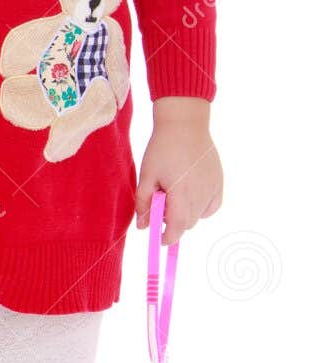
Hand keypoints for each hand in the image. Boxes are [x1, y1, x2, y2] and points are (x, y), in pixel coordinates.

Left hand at [134, 97, 222, 243]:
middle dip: (173, 223)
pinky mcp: (219, 182)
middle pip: (188, 223)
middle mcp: (201, 193)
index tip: (159, 238)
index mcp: (181, 193)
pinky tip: (191, 194)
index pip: (177, 227)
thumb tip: (143, 227)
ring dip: (186, 213)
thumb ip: (144, 203)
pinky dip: (202, 207)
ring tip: (175, 192)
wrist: (185, 124)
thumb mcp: (147, 175)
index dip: (167, 237)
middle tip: (162, 206)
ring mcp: (213, 188)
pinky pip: (211, 206)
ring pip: (199, 215)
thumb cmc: (162, 148)